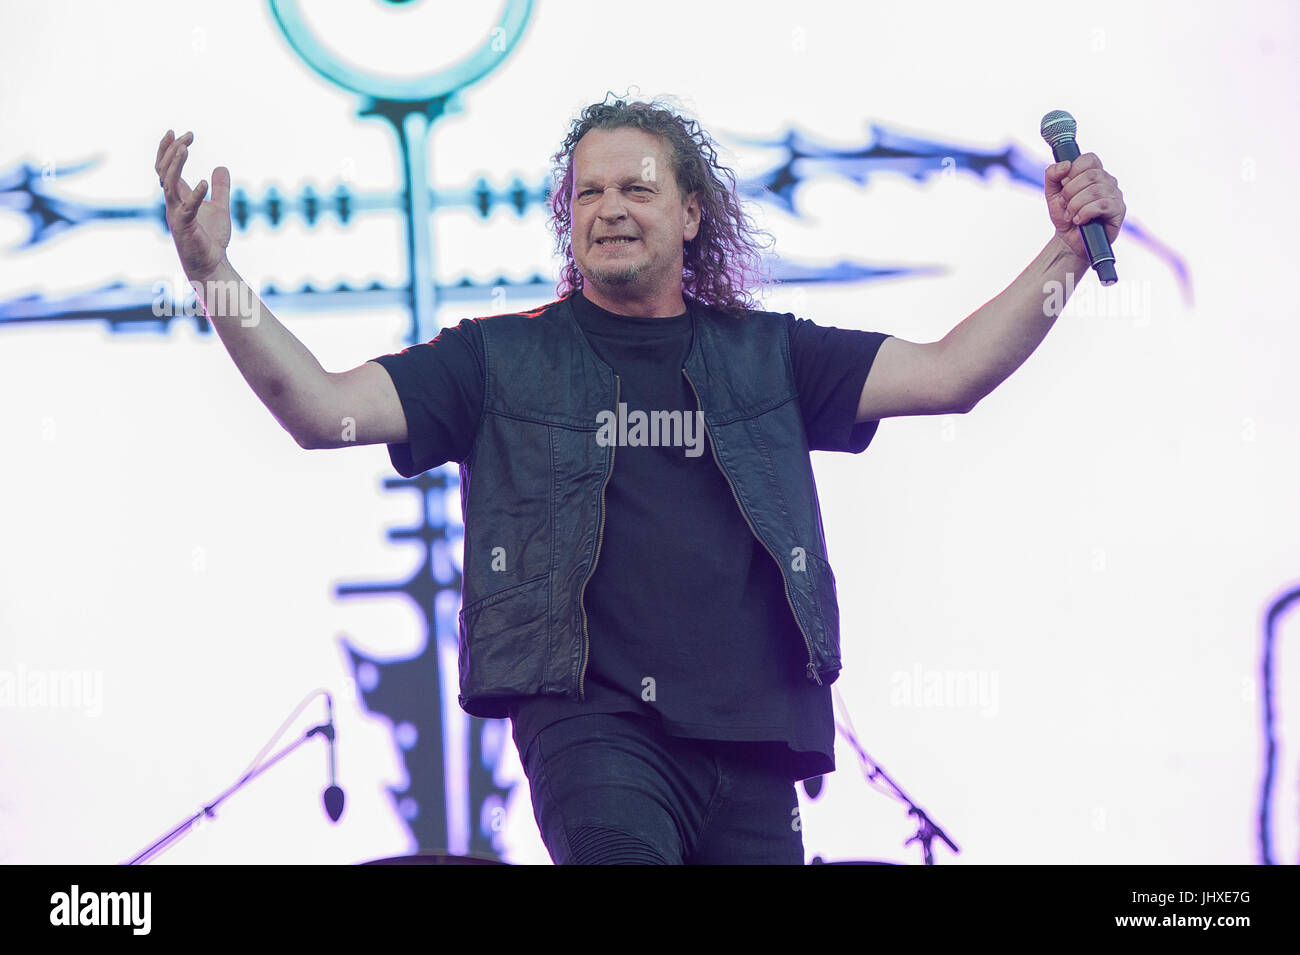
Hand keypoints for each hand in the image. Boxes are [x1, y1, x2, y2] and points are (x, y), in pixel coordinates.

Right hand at [155, 129, 231, 280]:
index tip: (180, 133)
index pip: (166, 168)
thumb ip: (220, 188)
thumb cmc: (211, 238)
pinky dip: (195, 195)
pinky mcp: (185, 228)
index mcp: (178, 196)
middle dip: (171, 151)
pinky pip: (187, 208)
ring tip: (185, 149)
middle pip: (163, 171)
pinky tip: (203, 183)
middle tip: (186, 135)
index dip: (170, 149)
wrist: (212, 264)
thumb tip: (221, 167)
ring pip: (168, 185)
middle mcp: (172, 203)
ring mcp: (176, 215)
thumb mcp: (220, 207)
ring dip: (175, 166)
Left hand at [1044, 152, 1124, 260]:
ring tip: (1070, 215)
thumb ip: (1052, 175)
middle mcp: (1108, 181)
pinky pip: (1102, 205)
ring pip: (1096, 191)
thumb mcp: (1052, 194)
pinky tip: (1079, 220)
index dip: (1073, 170)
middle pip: (1090, 175)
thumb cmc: (1064, 215)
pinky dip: (1085, 213)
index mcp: (1094, 173)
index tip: (1064, 185)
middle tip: (1064, 204)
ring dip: (1076, 205)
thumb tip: (1065, 165)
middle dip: (1070, 191)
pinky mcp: (1118, 211)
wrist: (1069, 240)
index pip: (1089, 159)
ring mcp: (1115, 195)